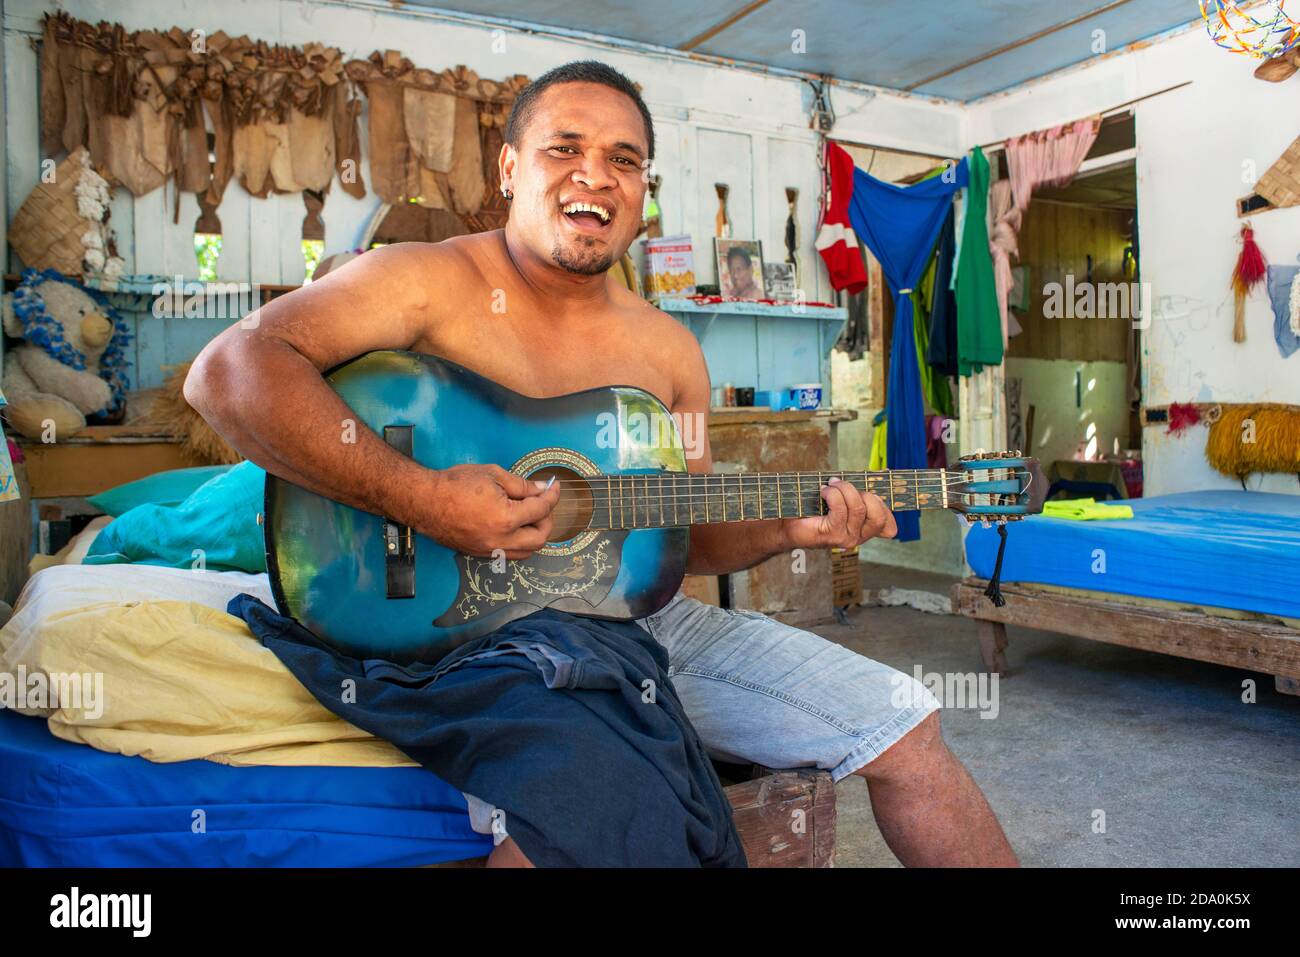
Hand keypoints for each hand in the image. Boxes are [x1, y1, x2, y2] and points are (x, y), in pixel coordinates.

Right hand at [423, 464, 560, 558]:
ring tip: (530, 516)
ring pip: (526, 552)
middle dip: (547, 519)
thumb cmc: (454, 485)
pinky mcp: (480, 554)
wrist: (424, 501)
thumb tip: (541, 489)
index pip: (540, 510)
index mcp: (505, 518)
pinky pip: (509, 554)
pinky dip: (519, 543)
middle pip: (540, 538)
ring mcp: (489, 550)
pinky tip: (514, 526)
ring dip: (534, 535)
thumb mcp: (493, 475)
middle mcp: (499, 540)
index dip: (551, 497)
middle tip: (543, 503)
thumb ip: (522, 485)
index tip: (553, 488)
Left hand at [780, 477, 896, 549]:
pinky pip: (841, 509)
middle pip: (877, 514)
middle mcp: (859, 538)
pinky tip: (823, 492)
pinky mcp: (832, 535)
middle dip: (863, 493)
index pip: (889, 527)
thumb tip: (872, 477)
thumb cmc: (813, 509)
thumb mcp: (840, 499)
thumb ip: (857, 494)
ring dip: (844, 489)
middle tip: (842, 486)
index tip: (868, 490)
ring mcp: (847, 538)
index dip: (885, 508)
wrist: (788, 525)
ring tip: (829, 486)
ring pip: (859, 508)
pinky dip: (832, 495)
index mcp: (864, 531)